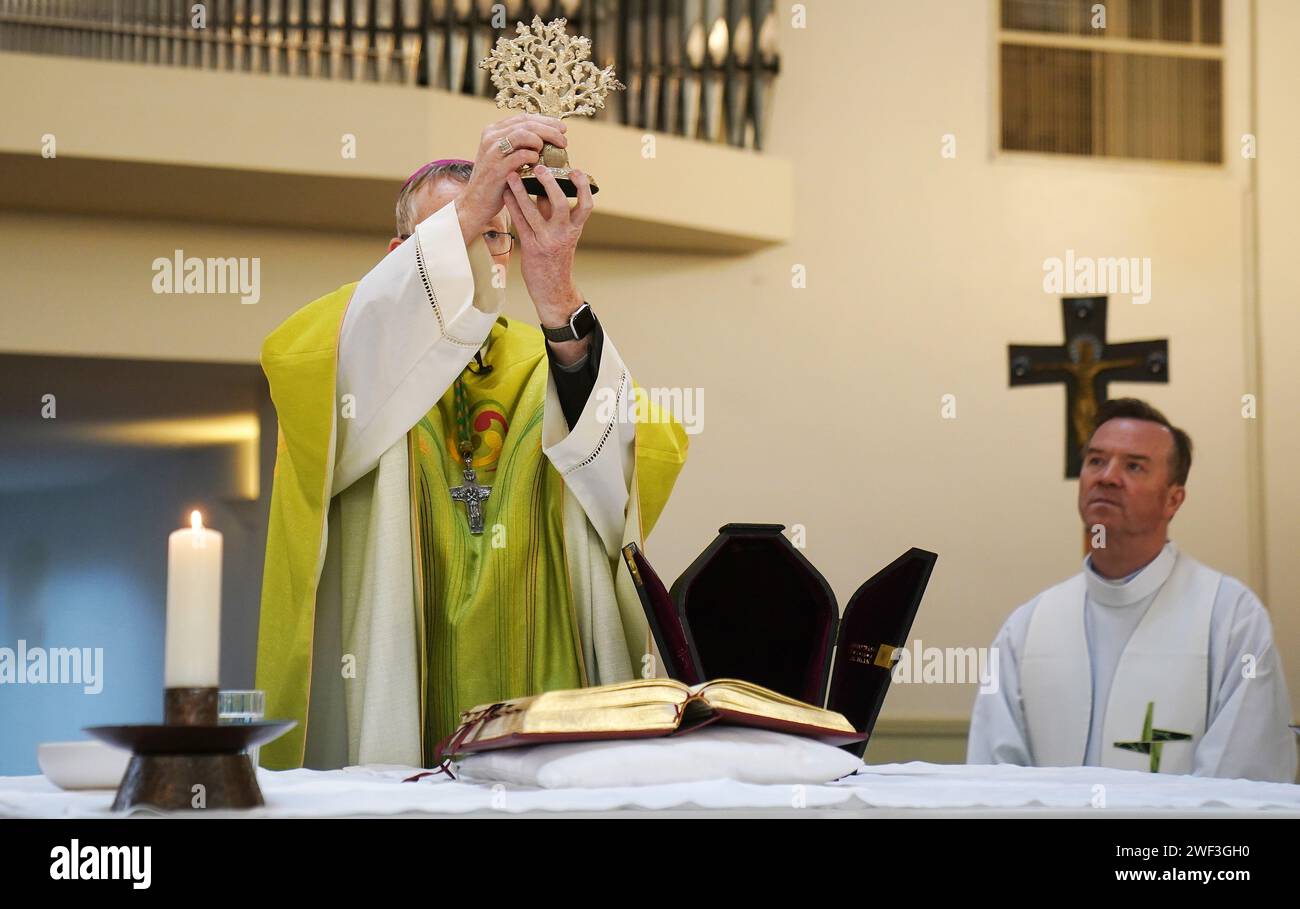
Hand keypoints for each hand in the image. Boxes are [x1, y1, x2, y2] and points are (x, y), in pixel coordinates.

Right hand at [456, 113, 567, 244]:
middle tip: (564, 140)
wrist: (476, 203)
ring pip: (523, 134)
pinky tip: (539, 163)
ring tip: (553, 150)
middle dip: (549, 129)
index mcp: (494, 131)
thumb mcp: (506, 157)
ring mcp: (493, 151)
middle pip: (527, 123)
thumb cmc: (496, 181)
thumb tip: (549, 137)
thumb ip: (521, 145)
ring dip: (542, 140)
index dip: (546, 121)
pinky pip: (521, 155)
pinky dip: (534, 157)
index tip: (562, 128)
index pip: (524, 118)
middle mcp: (491, 137)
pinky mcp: (497, 168)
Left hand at [502, 165, 593, 325]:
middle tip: (540, 167)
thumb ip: (554, 213)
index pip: (586, 205)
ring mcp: (546, 240)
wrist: (554, 290)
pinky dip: (512, 206)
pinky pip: (520, 222)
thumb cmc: (557, 259)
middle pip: (560, 203)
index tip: (575, 170)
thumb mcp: (563, 235)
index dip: (582, 186)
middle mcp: (563, 233)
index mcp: (575, 229)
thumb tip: (541, 188)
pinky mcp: (530, 247)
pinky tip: (505, 194)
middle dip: (550, 183)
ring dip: (521, 191)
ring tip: (512, 175)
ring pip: (533, 211)